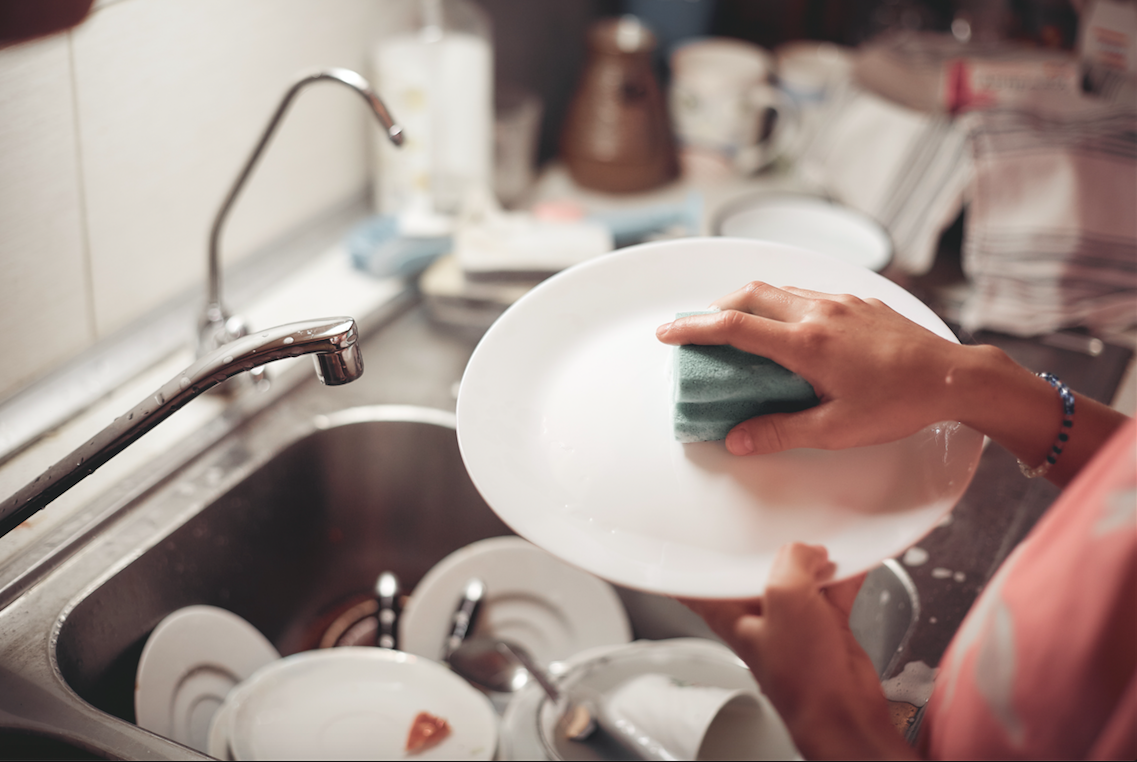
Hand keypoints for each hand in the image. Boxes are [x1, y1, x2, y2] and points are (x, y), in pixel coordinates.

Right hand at [656, 282, 972, 455]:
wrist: (954, 377)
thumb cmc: (898, 404)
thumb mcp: (835, 430)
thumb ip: (780, 432)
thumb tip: (737, 440)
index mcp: (805, 343)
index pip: (733, 327)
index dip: (692, 328)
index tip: (667, 332)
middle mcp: (818, 313)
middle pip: (749, 294)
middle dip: (714, 306)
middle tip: (697, 327)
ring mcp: (840, 303)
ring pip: (779, 289)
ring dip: (749, 303)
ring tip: (739, 327)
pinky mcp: (860, 303)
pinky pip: (808, 293)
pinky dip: (783, 303)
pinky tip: (790, 327)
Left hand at [681, 544, 916, 759]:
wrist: (843, 712)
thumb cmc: (801, 677)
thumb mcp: (786, 598)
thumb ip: (792, 561)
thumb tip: (807, 552)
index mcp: (730, 613)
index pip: (701, 584)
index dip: (701, 561)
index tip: (699, 541)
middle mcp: (758, 617)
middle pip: (758, 572)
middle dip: (775, 551)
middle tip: (789, 538)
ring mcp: (791, 623)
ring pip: (798, 579)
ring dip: (815, 563)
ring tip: (824, 552)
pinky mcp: (823, 628)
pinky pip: (831, 592)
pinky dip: (842, 578)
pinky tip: (852, 564)